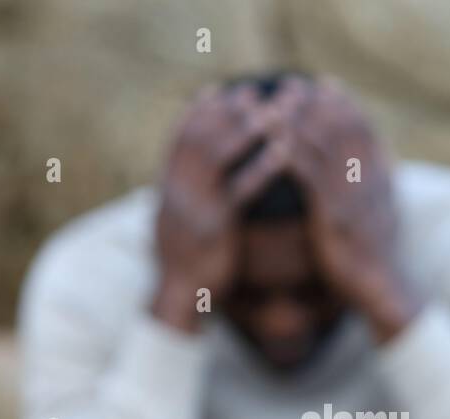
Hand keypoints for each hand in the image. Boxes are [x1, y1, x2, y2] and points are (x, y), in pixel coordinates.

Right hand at [150, 84, 291, 331]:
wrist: (180, 296)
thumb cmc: (184, 260)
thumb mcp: (176, 221)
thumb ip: (182, 194)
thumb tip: (188, 172)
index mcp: (166, 187)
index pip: (180, 137)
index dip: (199, 112)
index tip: (221, 92)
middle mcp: (176, 190)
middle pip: (201, 135)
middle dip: (228, 111)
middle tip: (254, 93)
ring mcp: (193, 206)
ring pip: (218, 154)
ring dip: (247, 129)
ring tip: (274, 112)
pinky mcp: (215, 226)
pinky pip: (240, 189)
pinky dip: (262, 167)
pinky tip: (284, 153)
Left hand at [271, 77, 423, 341]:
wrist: (382, 288)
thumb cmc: (376, 256)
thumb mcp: (383, 214)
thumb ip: (377, 187)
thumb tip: (376, 166)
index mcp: (382, 177)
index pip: (365, 127)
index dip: (344, 103)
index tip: (324, 85)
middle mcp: (370, 179)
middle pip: (342, 126)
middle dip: (316, 103)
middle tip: (291, 84)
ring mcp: (352, 196)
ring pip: (324, 145)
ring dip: (298, 120)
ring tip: (273, 103)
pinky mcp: (333, 215)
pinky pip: (310, 175)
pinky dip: (291, 153)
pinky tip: (273, 141)